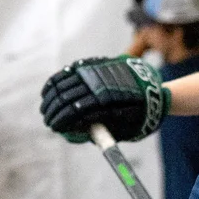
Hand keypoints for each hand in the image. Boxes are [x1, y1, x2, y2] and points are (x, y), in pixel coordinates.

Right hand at [39, 55, 168, 143]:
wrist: (152, 88)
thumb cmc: (137, 116)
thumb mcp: (123, 130)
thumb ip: (100, 133)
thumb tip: (74, 134)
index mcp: (106, 105)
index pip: (75, 112)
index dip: (61, 120)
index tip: (54, 126)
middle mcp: (99, 86)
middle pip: (67, 98)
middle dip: (54, 110)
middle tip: (47, 120)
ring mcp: (95, 73)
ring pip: (65, 84)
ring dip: (52, 97)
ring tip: (46, 108)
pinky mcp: (93, 65)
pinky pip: (69, 72)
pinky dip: (56, 81)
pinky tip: (49, 91)